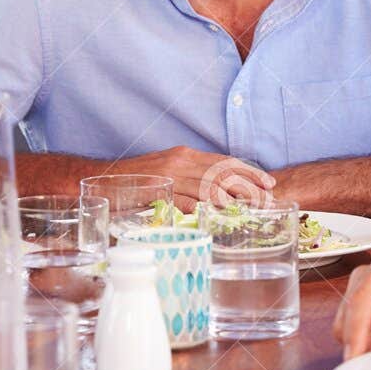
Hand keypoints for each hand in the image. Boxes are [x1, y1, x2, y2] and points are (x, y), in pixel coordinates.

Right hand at [114, 146, 274, 209]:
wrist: (103, 179)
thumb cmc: (136, 180)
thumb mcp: (168, 173)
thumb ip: (191, 179)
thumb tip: (218, 192)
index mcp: (186, 155)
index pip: (224, 161)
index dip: (249, 171)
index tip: (267, 181)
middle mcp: (181, 161)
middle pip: (223, 172)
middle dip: (248, 185)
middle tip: (267, 198)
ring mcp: (170, 175)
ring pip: (209, 185)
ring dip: (232, 198)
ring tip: (249, 208)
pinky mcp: (158, 190)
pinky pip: (185, 199)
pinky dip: (202, 207)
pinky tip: (217, 214)